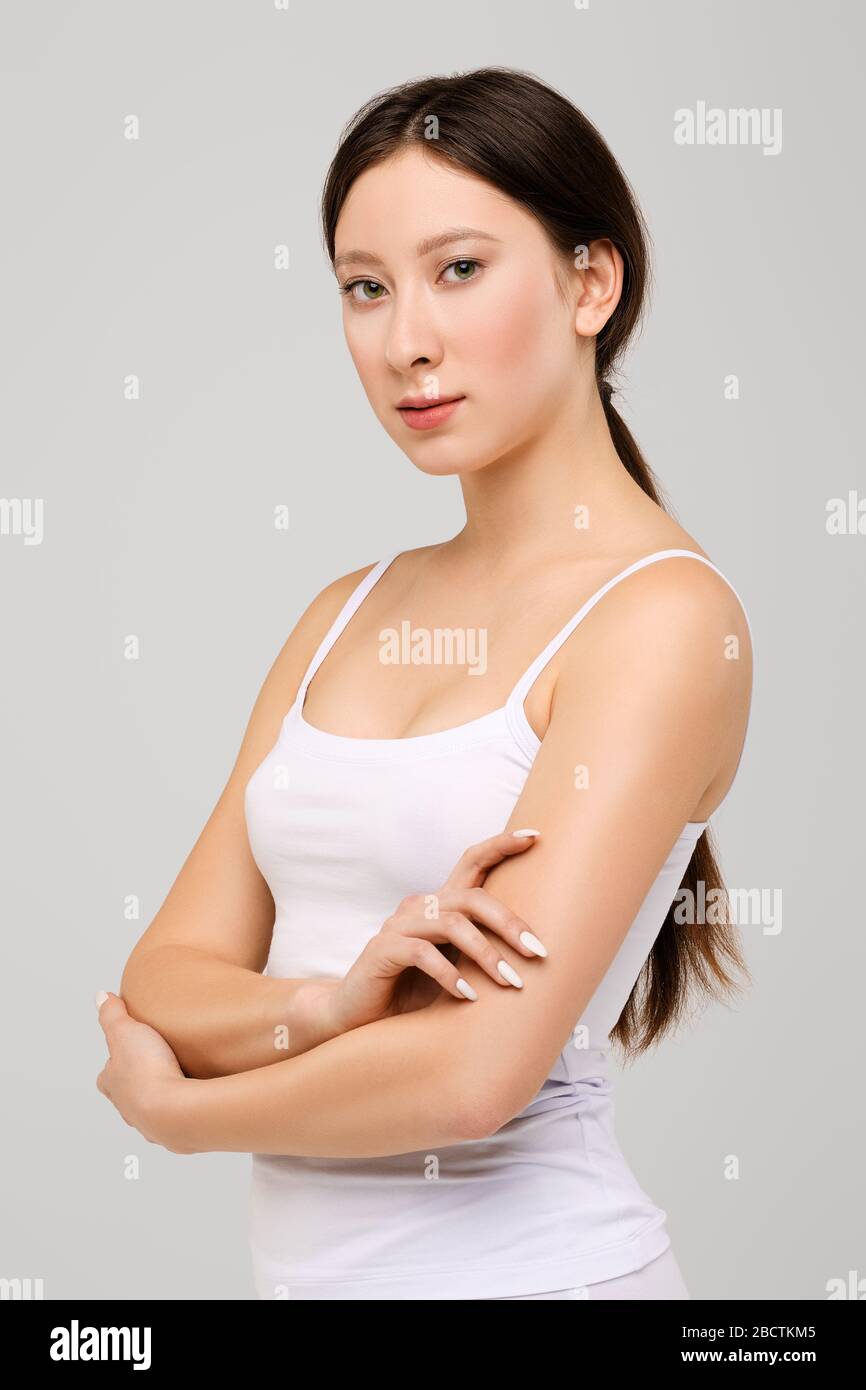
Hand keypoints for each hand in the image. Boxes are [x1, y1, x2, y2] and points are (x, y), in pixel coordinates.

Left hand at [95, 992, 191, 1152]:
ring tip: (176, 1084)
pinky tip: (191, 1102)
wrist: (172, 1110)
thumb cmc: (146, 1070)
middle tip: (155, 1067)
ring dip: (159, 1099)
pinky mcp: (172, 1133)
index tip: (129, 1050)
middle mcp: (125, 1107)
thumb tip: (100, 996)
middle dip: (137, 1084)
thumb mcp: (125, 1031)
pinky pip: (173, 1121)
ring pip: (148, 1111)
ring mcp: (147, 1123)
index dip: (116, 1061)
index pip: (107, 1073)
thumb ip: (113, 1014)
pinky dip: (179, 1112)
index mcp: (112, 1084)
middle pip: (127, 1094)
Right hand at [328, 829, 546, 1034]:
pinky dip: (449, 974)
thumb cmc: (416, 994)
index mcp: (440, 905)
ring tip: (511, 982)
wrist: (361, 1019)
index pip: (472, 862)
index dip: (501, 845)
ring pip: (451, 924)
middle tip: (538, 952)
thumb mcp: (458, 969)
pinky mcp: (382, 950)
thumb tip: (540, 951)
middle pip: (471, 897)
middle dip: (509, 923)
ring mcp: (398, 925)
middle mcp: (420, 907)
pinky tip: (468, 996)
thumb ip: (484, 952)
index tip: (535, 836)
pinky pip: (423, 953)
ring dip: (487, 955)